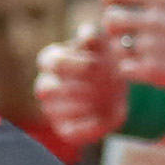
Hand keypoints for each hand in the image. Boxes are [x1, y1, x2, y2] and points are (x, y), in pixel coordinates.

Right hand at [32, 30, 125, 152]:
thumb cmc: (109, 64)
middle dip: (75, 87)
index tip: (97, 64)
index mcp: (52, 59)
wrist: (119, 91)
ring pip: (56, 109)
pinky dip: (89, 126)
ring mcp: (52, 109)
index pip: (50, 61)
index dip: (73, 63)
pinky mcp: (65, 129)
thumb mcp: (107, 48)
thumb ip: (97, 40)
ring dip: (84, 104)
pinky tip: (107, 117)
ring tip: (108, 97)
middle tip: (104, 83)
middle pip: (45, 88)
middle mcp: (46, 85)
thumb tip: (86, 33)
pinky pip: (70, 131)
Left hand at [94, 0, 164, 90]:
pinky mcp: (153, 70)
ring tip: (138, 52)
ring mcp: (153, 45)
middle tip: (123, 33)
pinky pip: (123, 68)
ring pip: (115, 46)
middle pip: (110, 19)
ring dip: (122, 50)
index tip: (112, 5)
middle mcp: (156, 19)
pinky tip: (144, 67)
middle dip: (113, 27)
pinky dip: (130, 69)